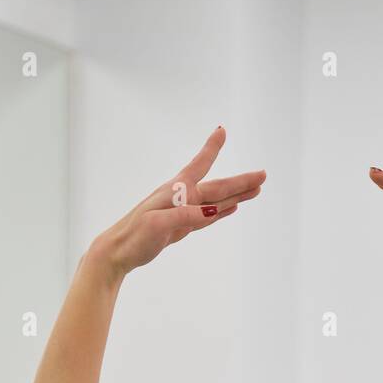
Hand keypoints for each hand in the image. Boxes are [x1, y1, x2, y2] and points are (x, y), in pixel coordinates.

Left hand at [95, 126, 265, 275]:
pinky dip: (222, 212)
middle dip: (241, 182)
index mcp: (176, 191)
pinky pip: (208, 217)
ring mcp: (183, 212)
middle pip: (218, 188)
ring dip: (236, 196)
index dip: (211, 148)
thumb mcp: (158, 224)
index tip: (222, 130)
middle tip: (263, 175)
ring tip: (256, 190)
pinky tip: (232, 209)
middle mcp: (182, 198)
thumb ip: (185, 216)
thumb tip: (212, 211)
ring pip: (217, 202)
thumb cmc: (135, 235)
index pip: (199, 165)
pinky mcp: (182, 227)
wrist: (119, 252)